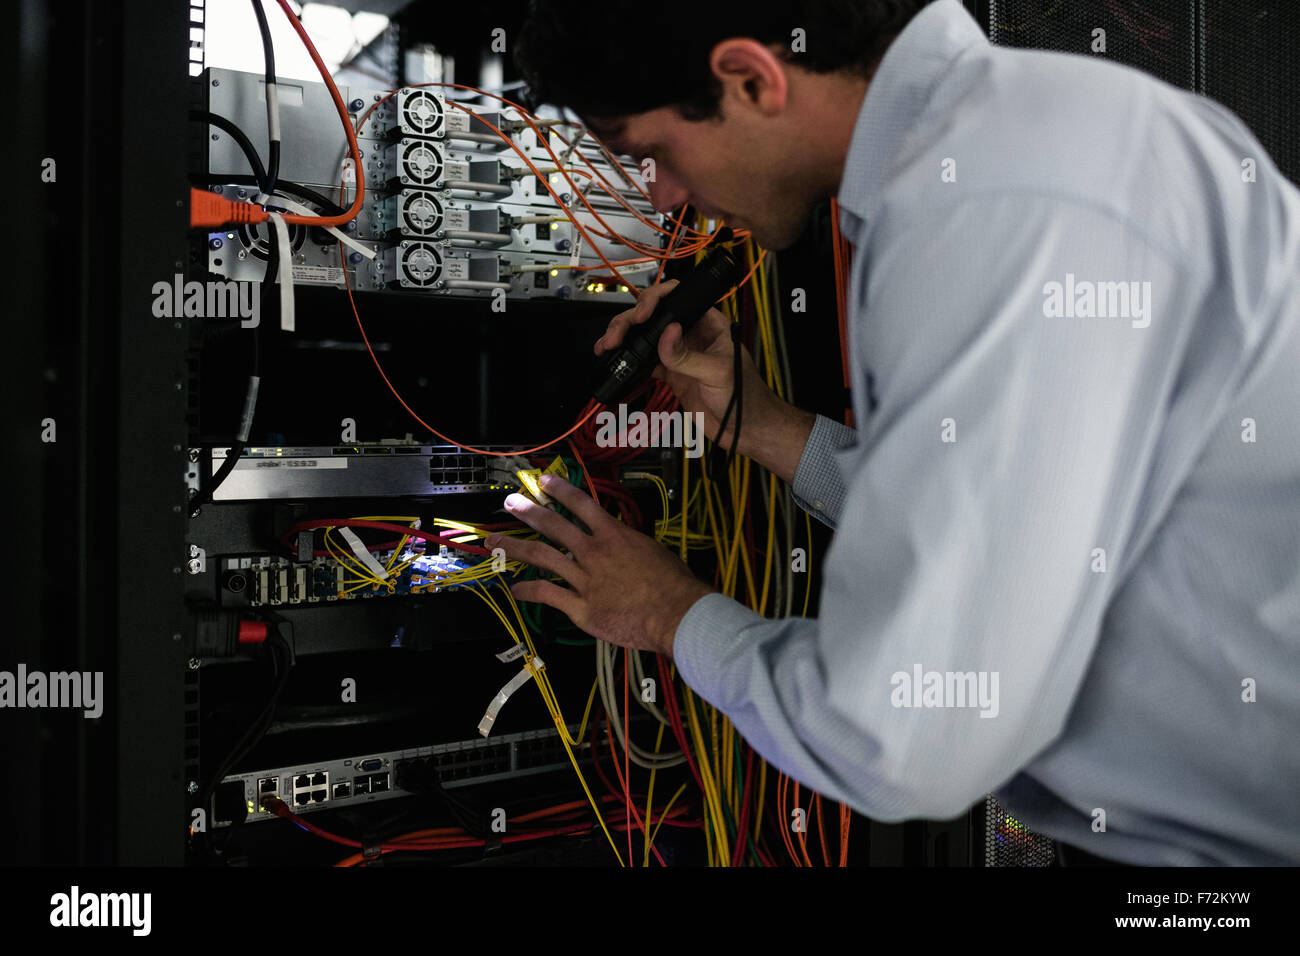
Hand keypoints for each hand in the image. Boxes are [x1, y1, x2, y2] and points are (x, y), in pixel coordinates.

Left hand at [484, 473, 713, 656]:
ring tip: (495, 543)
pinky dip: (528, 591)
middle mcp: (594, 552)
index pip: (582, 504)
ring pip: (543, 558)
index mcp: (614, 535)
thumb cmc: (673, 583)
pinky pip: (548, 595)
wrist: (675, 612)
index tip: (543, 481)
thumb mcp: (653, 551)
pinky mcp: (580, 608)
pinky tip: (515, 589)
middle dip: (529, 512)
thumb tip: (627, 546)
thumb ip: (632, 546)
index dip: (560, 490)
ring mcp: (584, 579)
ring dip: (516, 548)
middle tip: (510, 504)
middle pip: (554, 526)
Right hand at [595, 279, 783, 461]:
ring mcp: (679, 354)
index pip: (678, 297)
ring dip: (624, 339)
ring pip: (645, 337)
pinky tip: (616, 361)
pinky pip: (645, 361)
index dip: (656, 299)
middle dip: (630, 321)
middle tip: (615, 336)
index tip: (642, 315)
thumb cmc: (745, 397)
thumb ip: (689, 355)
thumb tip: (667, 334)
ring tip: (606, 346)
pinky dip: (629, 361)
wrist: (745, 430)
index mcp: (708, 323)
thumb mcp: (718, 372)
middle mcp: (691, 334)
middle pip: (655, 316)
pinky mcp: (671, 375)